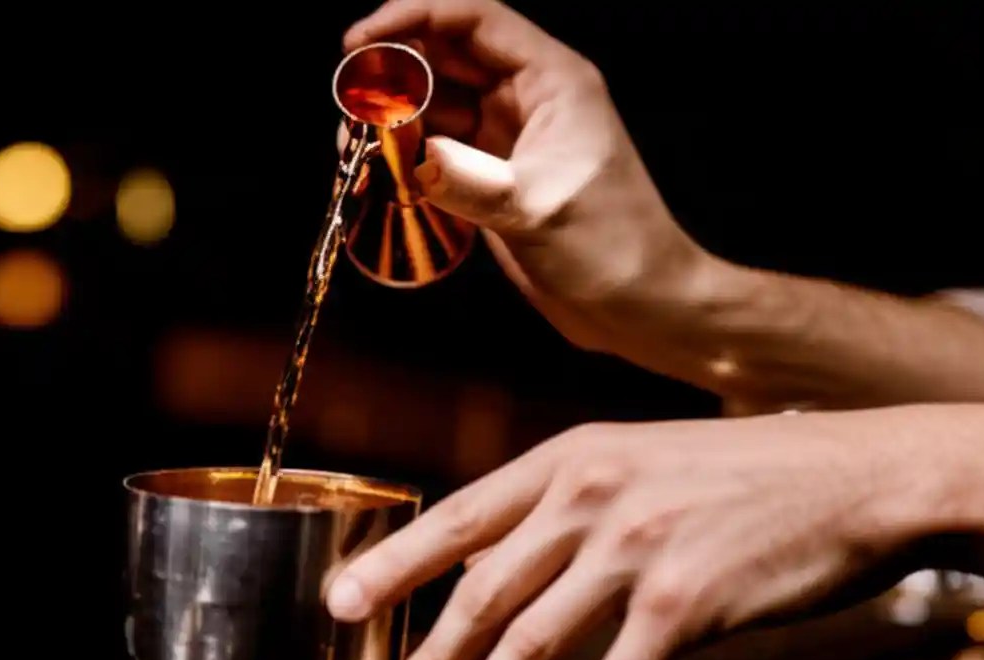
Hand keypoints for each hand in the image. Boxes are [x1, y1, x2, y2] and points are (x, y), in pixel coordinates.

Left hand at [324, 404, 983, 659]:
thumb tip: (494, 563)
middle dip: (429, 656)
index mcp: (573, 458)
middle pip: (483, 592)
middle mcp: (593, 498)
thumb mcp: (639, 463)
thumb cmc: (741, 473)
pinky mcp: (685, 603)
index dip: (397, 565)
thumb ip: (565, 508)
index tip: (344, 600)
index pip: (462, 518)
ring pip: (531, 642)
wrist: (851, 476)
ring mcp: (637, 550)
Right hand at [344, 0, 715, 350]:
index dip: (414, 15)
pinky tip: (375, 170)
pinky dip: (404, 154)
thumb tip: (407, 159)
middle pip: (446, 55)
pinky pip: (437, 148)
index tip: (360, 40)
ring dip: (391, 115)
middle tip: (344, 101)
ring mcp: (508, 137)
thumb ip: (468, 181)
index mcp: (552, 80)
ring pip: (435, 103)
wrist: (639, 306)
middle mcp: (527, 97)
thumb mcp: (537, 210)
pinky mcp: (493, 177)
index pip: (475, 19)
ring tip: (351, 142)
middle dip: (392, 68)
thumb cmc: (611, 249)